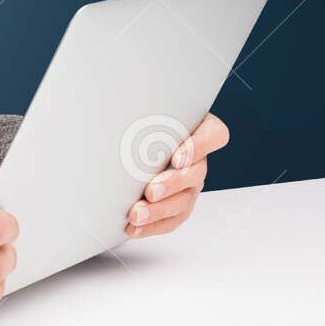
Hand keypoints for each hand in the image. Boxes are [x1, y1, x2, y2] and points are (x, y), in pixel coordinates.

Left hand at [124, 112, 228, 238]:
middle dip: (173, 184)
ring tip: (136, 213)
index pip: (214, 135)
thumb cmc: (138, 120)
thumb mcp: (142, 110)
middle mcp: (198, 159)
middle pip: (197, 172)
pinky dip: (152, 226)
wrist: (128, 142)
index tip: (177, 158)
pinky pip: (172, 220)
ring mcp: (191, 183)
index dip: (199, 147)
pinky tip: (133, 228)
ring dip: (160, 210)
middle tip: (150, 190)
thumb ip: (138, 105)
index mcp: (198, 129)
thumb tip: (110, 97)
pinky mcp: (178, 204)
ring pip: (184, 201)